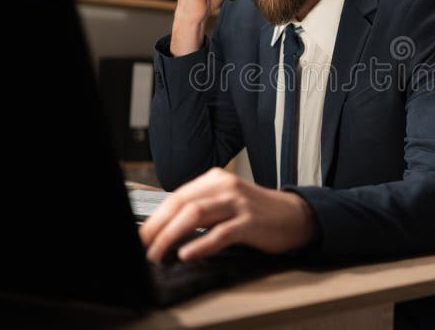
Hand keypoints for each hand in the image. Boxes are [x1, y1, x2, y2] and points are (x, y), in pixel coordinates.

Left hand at [139, 168, 317, 262]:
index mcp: (215, 179)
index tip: (140, 237)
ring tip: (157, 254)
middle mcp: (225, 186)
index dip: (155, 218)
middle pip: (181, 203)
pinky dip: (201, 244)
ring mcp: (238, 203)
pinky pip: (221, 233)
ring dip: (171, 236)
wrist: (294, 215)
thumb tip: (165, 230)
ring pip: (195, 215)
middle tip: (142, 247)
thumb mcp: (225, 203)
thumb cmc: (256, 212)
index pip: (176, 196)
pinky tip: (187, 254)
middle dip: (156, 228)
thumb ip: (200, 210)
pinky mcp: (250, 222)